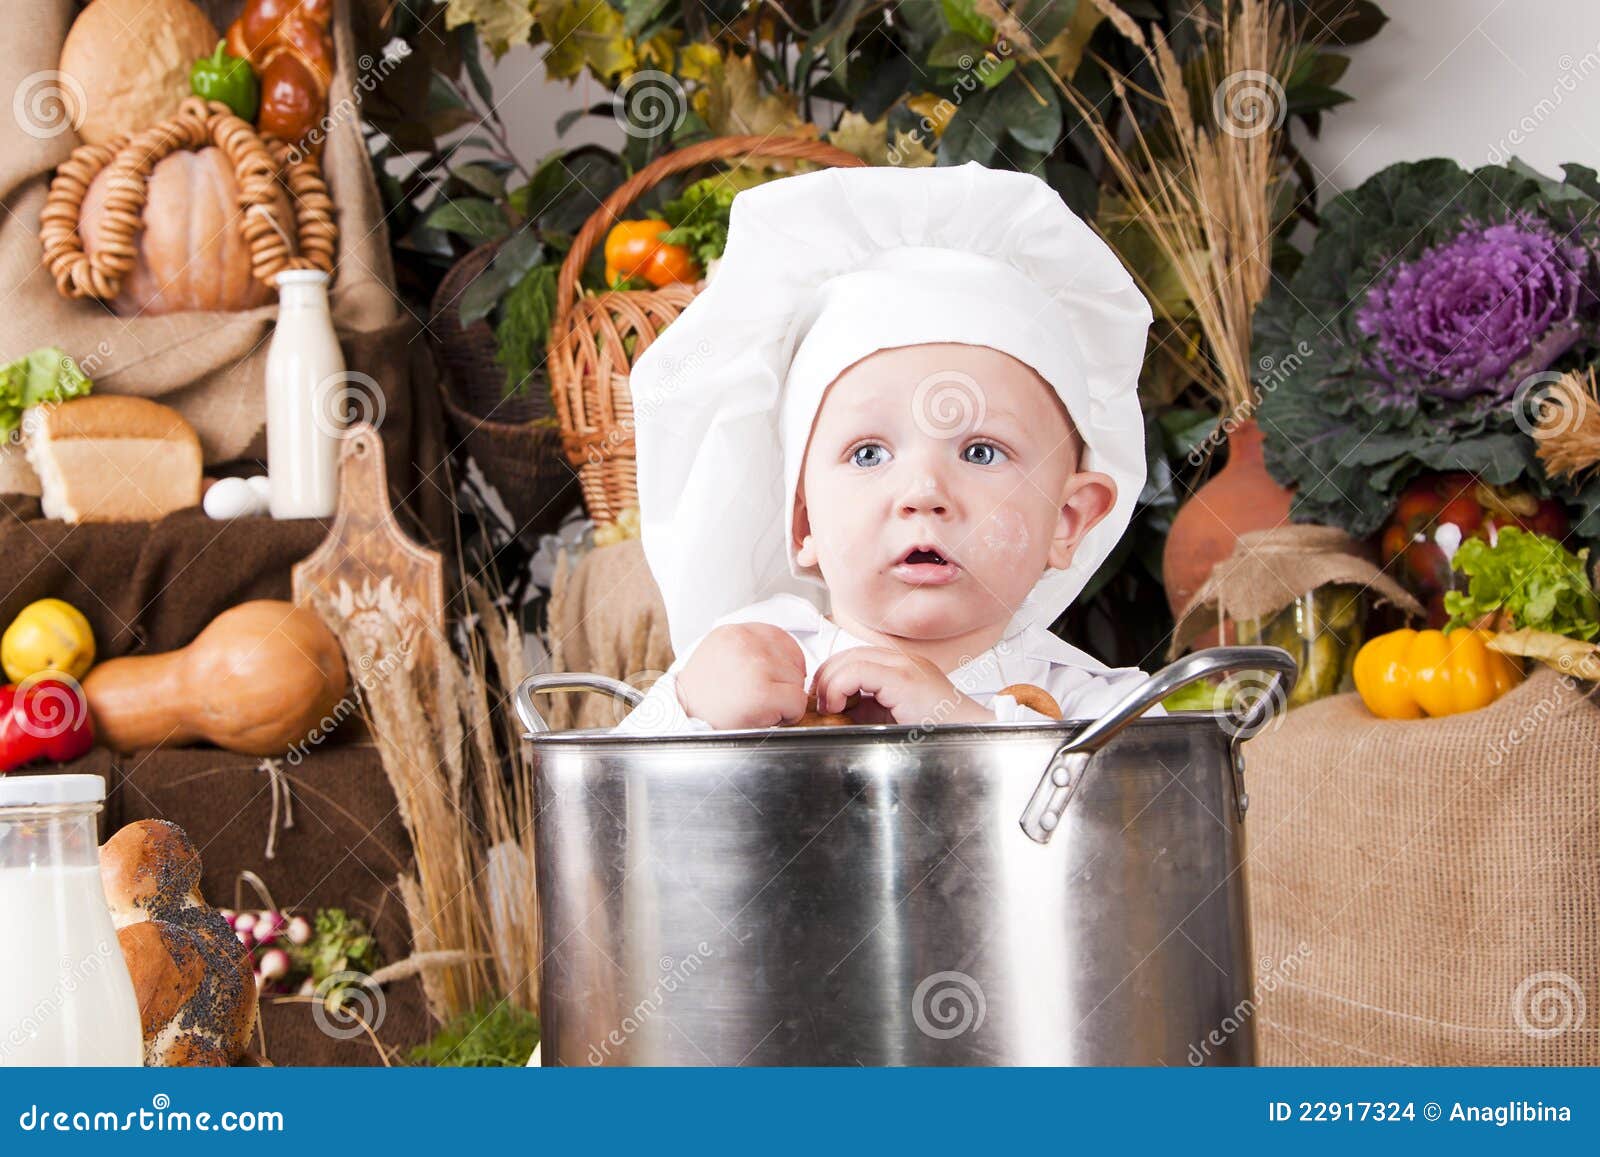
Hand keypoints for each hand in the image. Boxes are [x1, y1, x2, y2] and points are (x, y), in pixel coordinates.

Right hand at [675, 622, 808, 728]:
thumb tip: (784, 655)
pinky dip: (789, 715)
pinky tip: (766, 716)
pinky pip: (797, 702)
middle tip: (759, 698)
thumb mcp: (719, 656)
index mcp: (734, 632)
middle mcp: (745, 642)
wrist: (682, 721)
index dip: (782, 663)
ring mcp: (755, 665)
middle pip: (794, 659)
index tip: (769, 679)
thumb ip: (749, 648)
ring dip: (786, 699)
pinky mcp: (762, 693)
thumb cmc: (702, 698)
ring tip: (758, 707)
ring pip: (798, 681)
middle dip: (784, 682)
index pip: (780, 638)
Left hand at [811, 646, 995, 726]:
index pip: (854, 658)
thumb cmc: (939, 736)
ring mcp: (906, 666)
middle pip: (847, 654)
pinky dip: (838, 687)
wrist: (976, 740)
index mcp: (902, 669)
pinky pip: (857, 671)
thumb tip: (831, 711)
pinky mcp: (905, 678)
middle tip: (819, 704)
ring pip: (848, 659)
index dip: (831, 676)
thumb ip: (866, 710)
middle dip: (825, 678)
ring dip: (829, 683)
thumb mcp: (891, 720)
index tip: (823, 701)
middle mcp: (904, 661)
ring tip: (828, 707)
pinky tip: (837, 706)